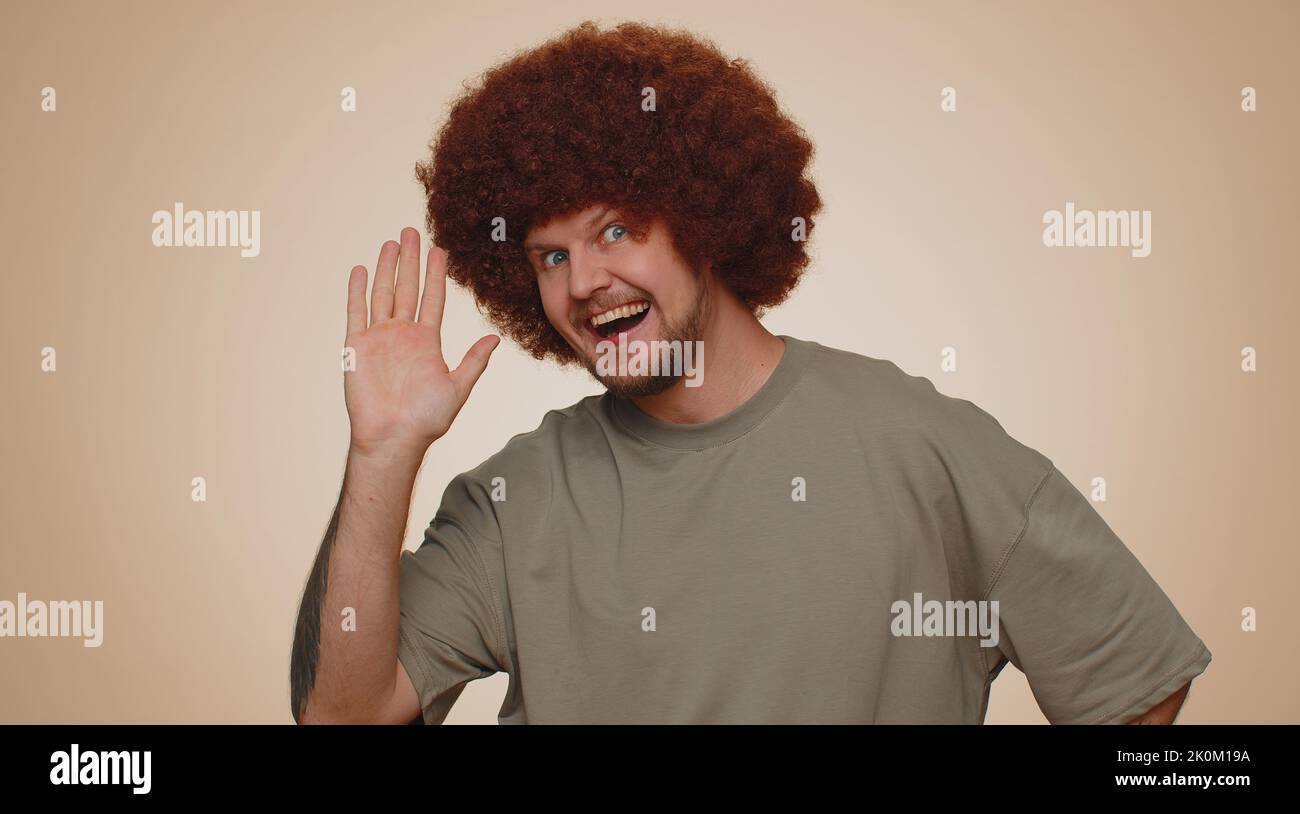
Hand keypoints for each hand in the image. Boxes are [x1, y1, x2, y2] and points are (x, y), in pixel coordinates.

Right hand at [343, 227, 498, 456]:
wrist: (393, 437)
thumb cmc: (426, 419)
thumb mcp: (457, 387)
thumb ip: (473, 361)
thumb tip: (494, 340)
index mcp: (427, 341)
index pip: (432, 298)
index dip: (436, 274)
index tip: (439, 249)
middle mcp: (403, 335)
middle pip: (407, 288)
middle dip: (410, 260)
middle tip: (411, 231)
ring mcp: (379, 338)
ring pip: (382, 294)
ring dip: (386, 268)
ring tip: (390, 242)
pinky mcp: (357, 346)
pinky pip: (356, 312)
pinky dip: (357, 291)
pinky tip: (359, 269)